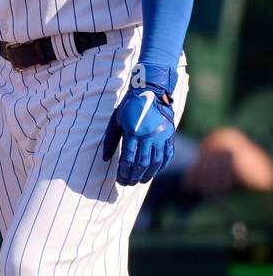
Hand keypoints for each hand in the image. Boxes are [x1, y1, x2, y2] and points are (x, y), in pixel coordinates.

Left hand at [103, 67, 176, 185]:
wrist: (150, 91)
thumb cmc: (129, 107)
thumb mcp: (116, 121)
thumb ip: (110, 140)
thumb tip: (104, 159)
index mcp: (133, 132)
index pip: (128, 159)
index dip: (124, 172)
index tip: (120, 179)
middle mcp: (148, 136)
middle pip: (142, 163)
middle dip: (134, 176)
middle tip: (129, 183)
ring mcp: (161, 136)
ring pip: (155, 161)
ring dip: (148, 174)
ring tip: (141, 180)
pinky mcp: (170, 135)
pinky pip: (168, 154)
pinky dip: (162, 165)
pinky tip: (155, 171)